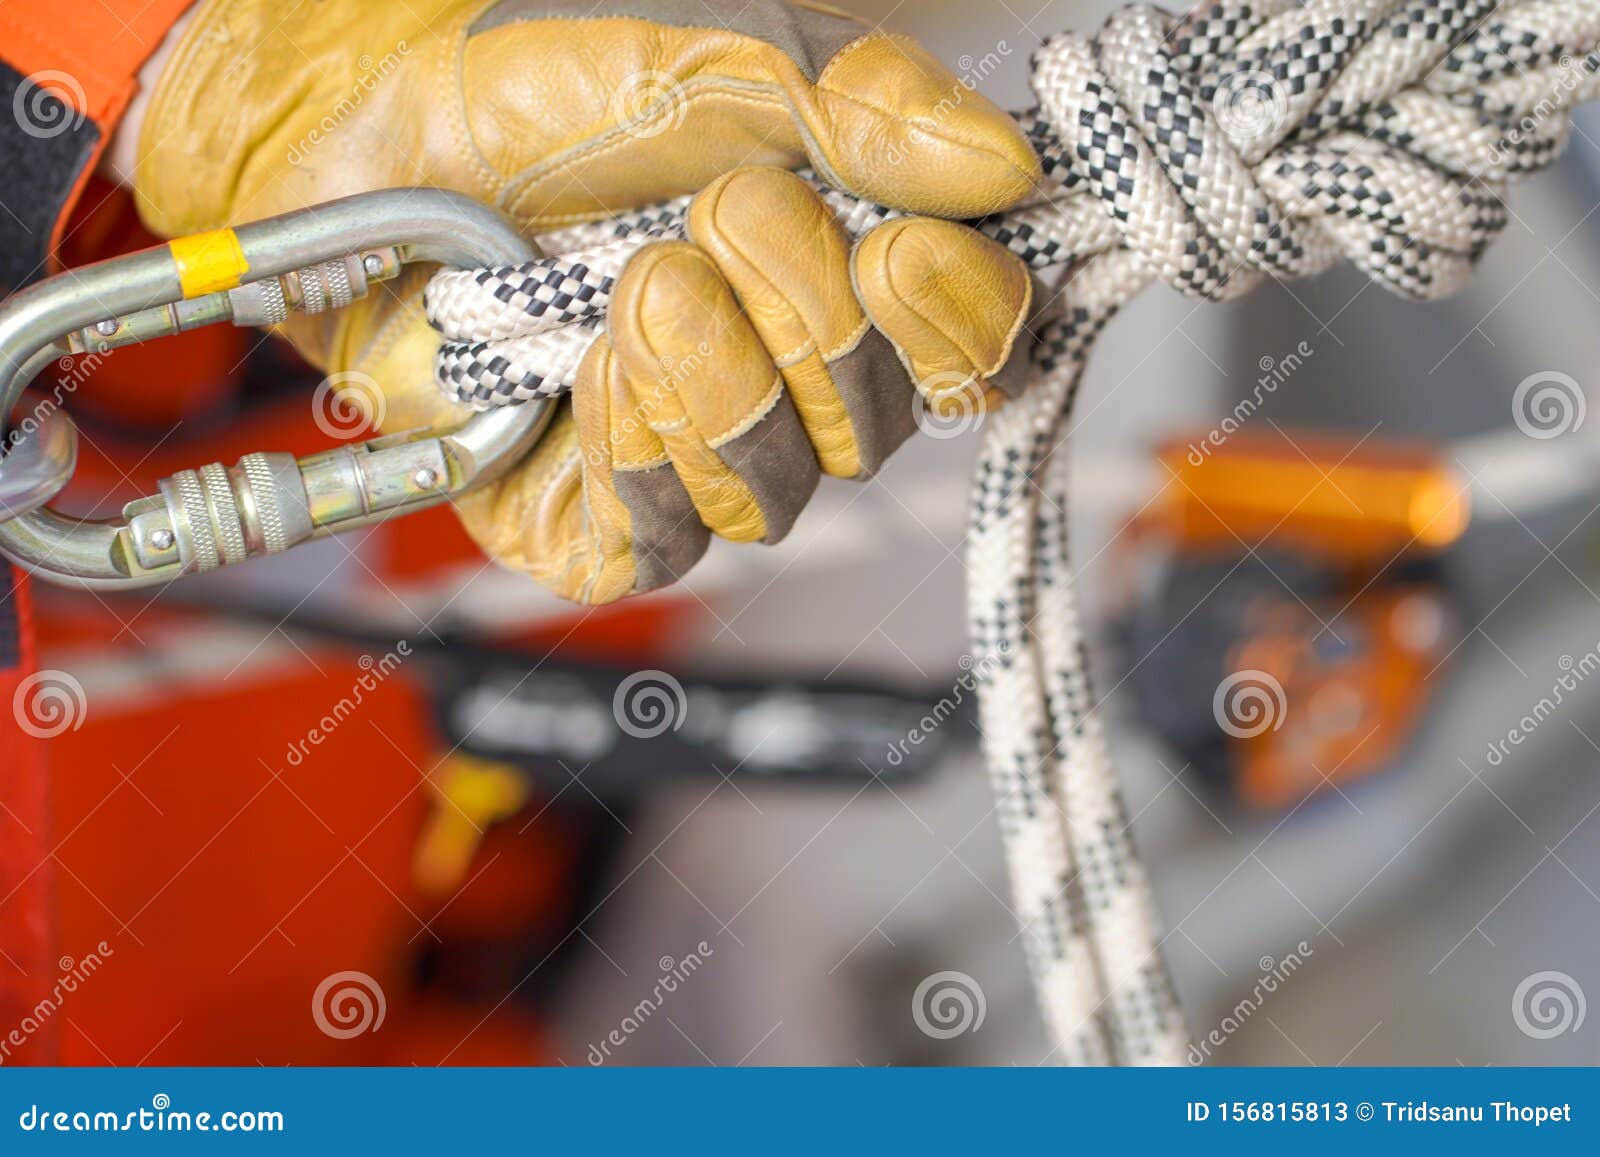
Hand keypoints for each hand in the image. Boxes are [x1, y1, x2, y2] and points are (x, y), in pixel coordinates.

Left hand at [130, 0, 1039, 602]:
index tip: (897, 253)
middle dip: (803, 325)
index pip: (976, 358)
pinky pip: (662, 543)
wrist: (386, 150)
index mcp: (853, 285)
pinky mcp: (602, 524)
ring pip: (772, 497)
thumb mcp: (722, 72)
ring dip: (713, 386)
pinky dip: (634, 453)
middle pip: (873, 432)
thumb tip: (1009, 172)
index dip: (958, 327)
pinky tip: (588, 372)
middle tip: (718, 216)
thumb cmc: (555, 106)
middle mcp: (791, 392)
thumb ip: (867, 118)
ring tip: (638, 285)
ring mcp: (696, 465)